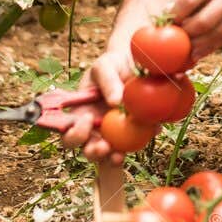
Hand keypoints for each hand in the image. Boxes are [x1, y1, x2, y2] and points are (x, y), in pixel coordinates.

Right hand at [60, 35, 135, 164]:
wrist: (133, 62)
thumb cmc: (112, 64)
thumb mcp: (106, 66)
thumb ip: (107, 80)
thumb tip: (115, 101)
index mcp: (80, 115)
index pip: (69, 134)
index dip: (75, 135)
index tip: (88, 120)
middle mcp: (95, 129)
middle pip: (88, 150)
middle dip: (93, 153)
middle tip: (104, 147)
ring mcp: (114, 134)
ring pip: (109, 155)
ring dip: (112, 159)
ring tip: (119, 156)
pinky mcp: (134, 133)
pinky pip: (135, 143)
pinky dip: (141, 141)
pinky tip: (151, 131)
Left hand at [171, 0, 221, 60]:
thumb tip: (173, 10)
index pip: (191, 0)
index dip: (176, 14)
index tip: (167, 19)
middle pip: (205, 21)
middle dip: (186, 33)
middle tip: (174, 37)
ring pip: (218, 34)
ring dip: (198, 44)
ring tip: (184, 50)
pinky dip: (212, 46)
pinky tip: (200, 52)